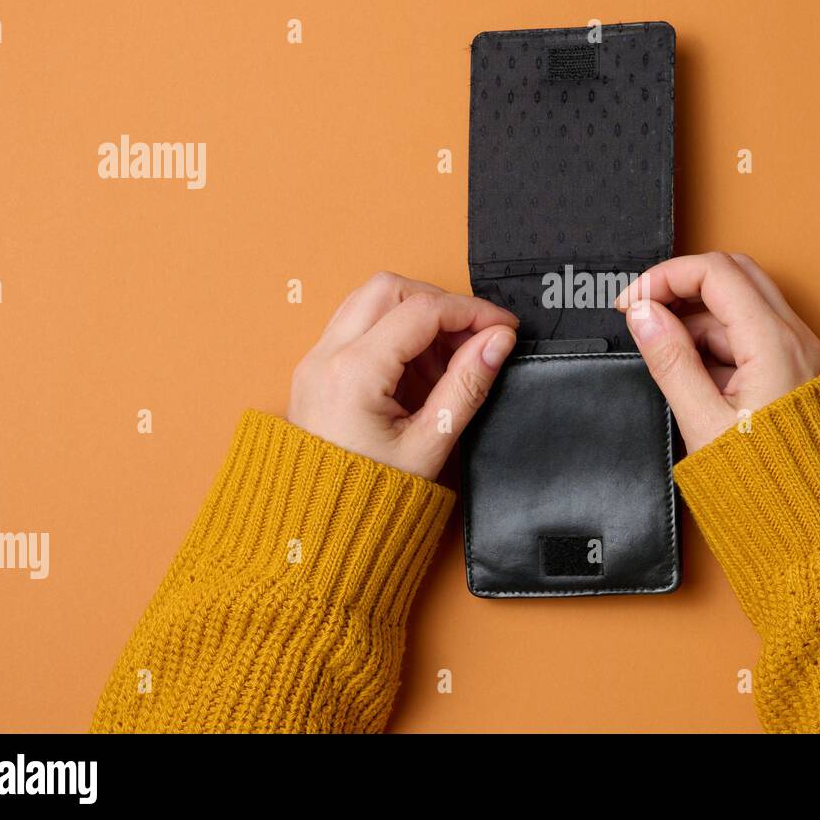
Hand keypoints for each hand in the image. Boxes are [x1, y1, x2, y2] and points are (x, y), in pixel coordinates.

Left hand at [288, 272, 517, 480]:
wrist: (321, 531)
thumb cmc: (370, 499)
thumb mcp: (431, 444)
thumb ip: (467, 385)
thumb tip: (498, 341)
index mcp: (354, 373)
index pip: (422, 311)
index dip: (471, 311)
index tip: (502, 327)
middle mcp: (327, 357)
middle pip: (390, 288)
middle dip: (440, 304)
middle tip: (474, 337)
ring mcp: (316, 360)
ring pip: (371, 300)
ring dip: (417, 316)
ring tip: (448, 361)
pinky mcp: (317, 370)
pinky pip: (358, 325)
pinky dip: (394, 331)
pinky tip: (420, 369)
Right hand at [616, 252, 819, 453]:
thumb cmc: (771, 488)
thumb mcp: (704, 424)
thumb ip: (671, 362)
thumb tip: (644, 316)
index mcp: (774, 344)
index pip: (715, 273)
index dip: (665, 278)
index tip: (633, 302)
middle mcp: (795, 339)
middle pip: (734, 275)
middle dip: (683, 287)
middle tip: (646, 314)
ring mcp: (800, 353)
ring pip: (743, 304)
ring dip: (699, 317)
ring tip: (669, 359)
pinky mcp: (796, 371)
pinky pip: (754, 335)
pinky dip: (718, 342)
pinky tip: (697, 377)